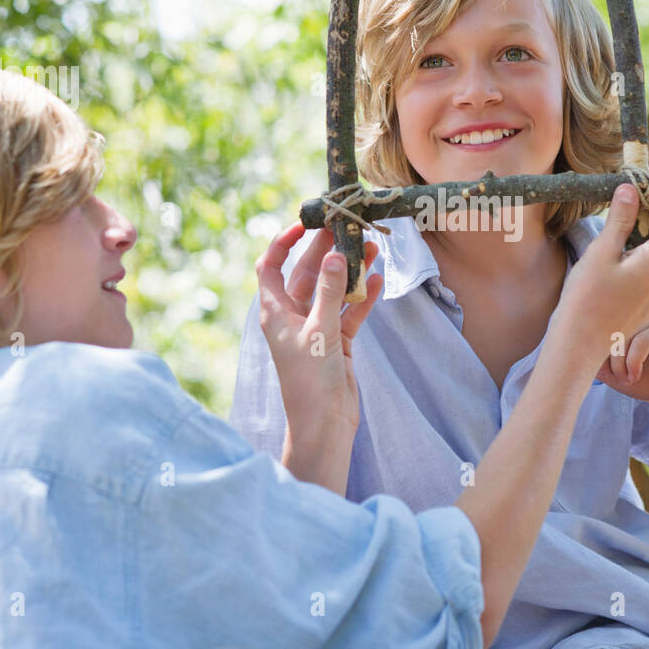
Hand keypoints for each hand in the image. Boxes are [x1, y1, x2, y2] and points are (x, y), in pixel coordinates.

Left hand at [256, 221, 381, 435]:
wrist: (324, 424)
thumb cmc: (310, 380)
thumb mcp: (320, 331)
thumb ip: (330, 293)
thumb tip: (336, 255)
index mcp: (275, 312)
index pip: (271, 266)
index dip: (283, 243)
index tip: (304, 224)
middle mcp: (293, 316)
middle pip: (307, 273)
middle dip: (327, 251)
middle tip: (347, 227)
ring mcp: (316, 328)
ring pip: (333, 291)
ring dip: (350, 272)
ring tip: (371, 248)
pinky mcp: (336, 341)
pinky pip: (350, 312)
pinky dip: (362, 297)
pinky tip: (377, 280)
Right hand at [553, 184, 648, 377]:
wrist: (581, 344)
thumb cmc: (587, 296)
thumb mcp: (602, 251)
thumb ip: (620, 219)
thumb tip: (631, 189)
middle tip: (632, 204)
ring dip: (646, 241)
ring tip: (620, 230)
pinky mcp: (648, 307)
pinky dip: (641, 260)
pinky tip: (616, 259)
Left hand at [596, 312, 648, 408]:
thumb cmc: (639, 377)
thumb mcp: (606, 369)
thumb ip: (589, 354)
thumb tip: (569, 344)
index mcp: (618, 314)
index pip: (592, 319)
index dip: (589, 345)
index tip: (596, 369)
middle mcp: (635, 310)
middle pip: (605, 323)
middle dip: (605, 356)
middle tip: (615, 376)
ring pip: (623, 331)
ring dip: (619, 361)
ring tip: (626, 378)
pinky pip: (642, 340)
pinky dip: (634, 361)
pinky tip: (635, 376)